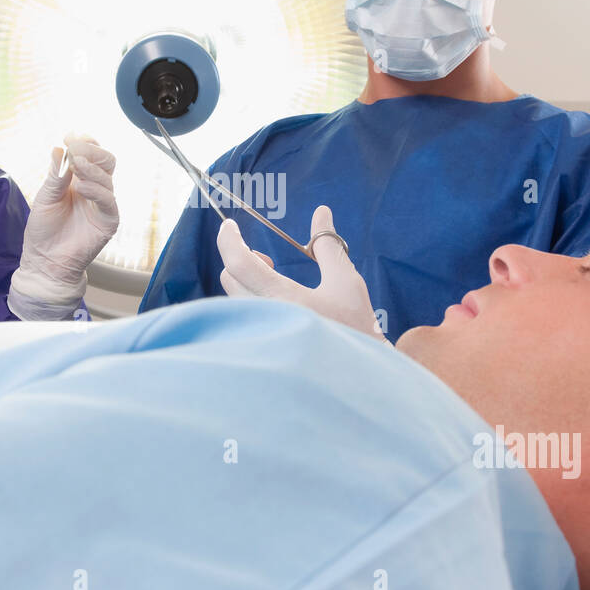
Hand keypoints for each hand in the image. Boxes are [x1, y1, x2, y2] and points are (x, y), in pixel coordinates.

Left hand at [8, 136, 118, 319]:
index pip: (91, 154)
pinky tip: (81, 187)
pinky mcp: (108, 221)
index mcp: (79, 180)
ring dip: (91, 169)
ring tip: (75, 165)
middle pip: (107, 160)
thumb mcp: (45, 197)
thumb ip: (55, 175)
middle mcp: (94, 189)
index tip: (68, 136)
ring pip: (107, 177)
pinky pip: (108, 200)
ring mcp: (102, 205)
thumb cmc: (43, 230)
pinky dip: (96, 190)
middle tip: (75, 148)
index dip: (84, 142)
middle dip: (92, 151)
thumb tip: (59, 147)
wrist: (45, 261)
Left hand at [216, 205, 386, 341]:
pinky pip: (239, 317)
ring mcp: (258, 337)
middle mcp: (263, 319)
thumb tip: (321, 212)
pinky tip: (271, 306)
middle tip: (267, 261)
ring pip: (233, 299)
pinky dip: (248, 302)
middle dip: (242, 260)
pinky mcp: (257, 350)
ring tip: (272, 283)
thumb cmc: (355, 330)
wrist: (360, 377)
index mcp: (284, 299)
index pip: (240, 263)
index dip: (229, 239)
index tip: (230, 226)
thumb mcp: (346, 282)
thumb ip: (328, 245)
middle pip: (230, 279)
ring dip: (246, 283)